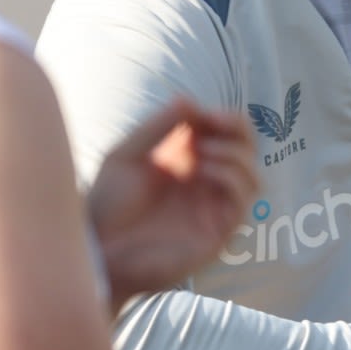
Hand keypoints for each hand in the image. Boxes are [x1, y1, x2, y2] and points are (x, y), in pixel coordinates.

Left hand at [86, 98, 256, 311]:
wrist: (98, 250)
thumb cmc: (107, 205)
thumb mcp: (126, 155)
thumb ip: (157, 127)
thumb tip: (191, 100)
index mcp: (187, 163)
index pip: (224, 133)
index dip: (221, 117)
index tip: (203, 112)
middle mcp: (205, 185)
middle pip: (246, 150)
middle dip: (235, 128)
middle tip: (212, 121)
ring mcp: (213, 210)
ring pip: (252, 175)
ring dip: (233, 154)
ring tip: (201, 152)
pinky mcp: (217, 234)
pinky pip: (242, 201)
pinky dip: (231, 177)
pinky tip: (203, 170)